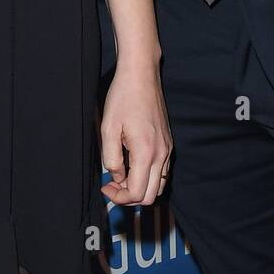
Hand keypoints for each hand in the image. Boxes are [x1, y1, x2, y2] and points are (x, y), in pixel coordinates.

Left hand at [99, 59, 172, 206]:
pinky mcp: (168, 143)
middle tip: (112, 184)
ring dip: (141, 188)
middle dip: (130, 197)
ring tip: (121, 176)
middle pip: (151, 196)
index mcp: (146, 152)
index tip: (105, 186)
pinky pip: (162, 171)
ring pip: (159, 186)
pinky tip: (132, 165)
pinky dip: (149, 177)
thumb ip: (111, 158)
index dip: (119, 197)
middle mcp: (162, 154)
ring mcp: (168, 149)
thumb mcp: (108, 129)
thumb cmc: (123, 98)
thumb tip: (117, 176)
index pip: (138, 193)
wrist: (141, 76)